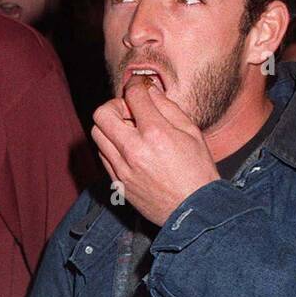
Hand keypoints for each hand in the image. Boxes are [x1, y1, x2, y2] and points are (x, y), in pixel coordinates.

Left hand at [91, 77, 219, 225]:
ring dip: (110, 127)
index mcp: (156, 134)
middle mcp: (134, 150)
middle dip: (115, 106)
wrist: (194, 212)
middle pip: (102, 114)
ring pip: (97, 135)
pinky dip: (111, 147)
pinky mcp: (118, 184)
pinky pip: (102, 156)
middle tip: (130, 112)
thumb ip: (168, 108)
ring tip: (129, 132)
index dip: (136, 85)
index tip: (140, 87)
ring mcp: (123, 169)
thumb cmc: (198, 172)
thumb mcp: (191, 133)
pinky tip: (129, 150)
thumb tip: (150, 90)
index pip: (133, 95)